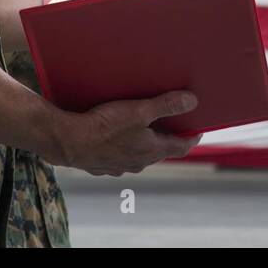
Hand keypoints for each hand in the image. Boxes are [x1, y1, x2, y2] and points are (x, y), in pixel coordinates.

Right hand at [51, 90, 202, 174]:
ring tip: (144, 127)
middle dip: (168, 138)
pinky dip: (125, 147)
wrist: (68, 142)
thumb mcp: (140, 110)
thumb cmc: (105, 127)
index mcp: (152, 150)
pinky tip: (117, 137)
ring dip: (145, 143)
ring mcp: (120, 166)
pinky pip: (121, 156)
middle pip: (160, 151)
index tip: (198, 131)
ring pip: (140, 155)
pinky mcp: (103, 166)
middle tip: (173, 124)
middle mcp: (139, 163)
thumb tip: (192, 101)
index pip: (181, 147)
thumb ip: (166, 105)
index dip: (192, 138)